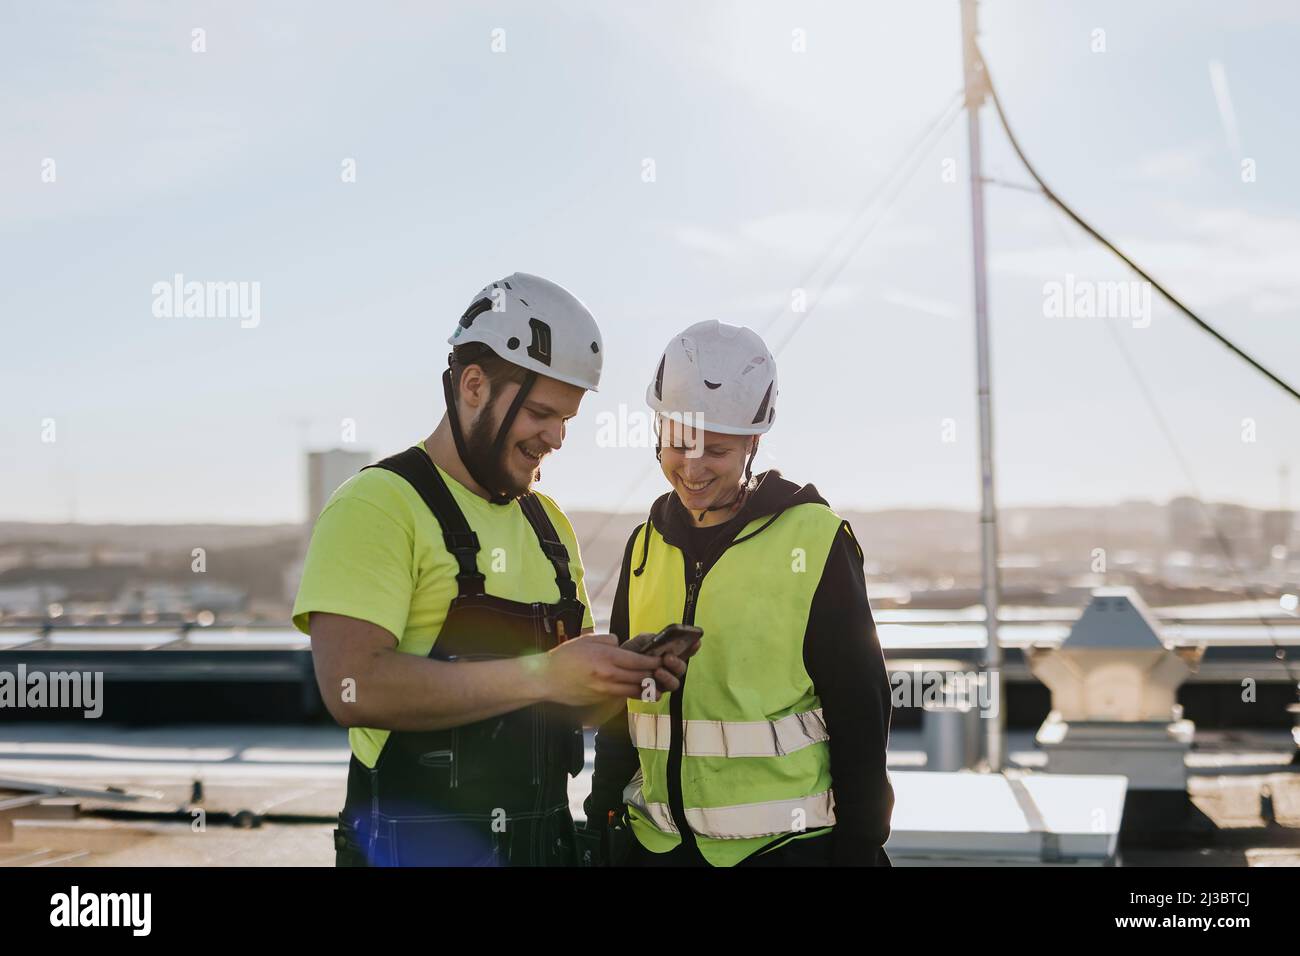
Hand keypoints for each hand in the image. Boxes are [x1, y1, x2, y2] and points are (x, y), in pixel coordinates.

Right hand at [538, 633, 668, 705]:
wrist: (546, 679)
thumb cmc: (565, 657)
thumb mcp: (587, 640)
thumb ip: (609, 641)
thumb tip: (622, 645)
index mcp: (606, 658)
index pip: (639, 661)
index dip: (654, 661)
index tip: (662, 658)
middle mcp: (609, 675)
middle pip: (641, 677)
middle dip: (654, 674)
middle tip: (663, 670)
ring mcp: (605, 690)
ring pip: (635, 690)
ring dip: (647, 686)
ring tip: (653, 680)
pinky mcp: (601, 699)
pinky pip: (623, 695)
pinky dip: (632, 691)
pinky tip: (636, 686)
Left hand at [634, 635, 700, 701]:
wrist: (616, 666)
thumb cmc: (631, 653)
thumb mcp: (640, 642)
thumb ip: (650, 639)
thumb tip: (658, 637)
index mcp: (670, 656)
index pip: (685, 653)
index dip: (692, 648)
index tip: (696, 642)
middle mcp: (670, 671)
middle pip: (681, 669)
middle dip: (677, 663)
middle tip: (667, 658)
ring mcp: (662, 684)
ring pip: (673, 684)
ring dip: (667, 677)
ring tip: (657, 671)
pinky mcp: (651, 694)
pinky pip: (656, 696)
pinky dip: (654, 692)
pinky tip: (648, 687)